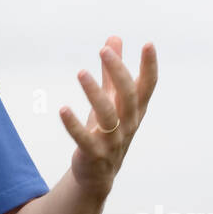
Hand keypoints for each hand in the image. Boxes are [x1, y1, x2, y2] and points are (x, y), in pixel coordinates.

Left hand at [58, 36, 157, 197]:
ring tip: (81, 72)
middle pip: (128, 96)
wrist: (98, 175)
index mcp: (134, 110)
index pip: (147, 86)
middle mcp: (127, 124)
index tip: (148, 44)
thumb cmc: (107, 131)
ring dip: (94, 93)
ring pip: (107, 115)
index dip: (149, 67)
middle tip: (104, 49)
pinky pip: (84, 139)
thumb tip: (114, 38)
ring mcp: (112, 141)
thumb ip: (111, 71)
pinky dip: (73, 125)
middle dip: (118, 71)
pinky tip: (62, 110)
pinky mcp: (94, 154)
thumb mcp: (111, 101)